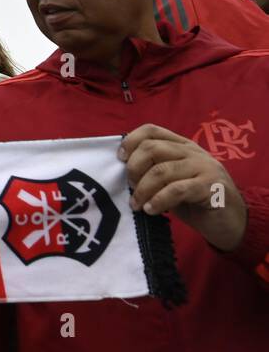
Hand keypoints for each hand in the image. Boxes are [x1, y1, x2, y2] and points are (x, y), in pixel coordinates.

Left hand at [120, 124, 247, 250]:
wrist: (231, 222)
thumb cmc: (195, 200)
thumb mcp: (171, 181)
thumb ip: (153, 170)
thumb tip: (122, 169)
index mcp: (182, 145)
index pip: (151, 130)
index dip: (131, 141)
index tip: (120, 159)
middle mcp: (193, 152)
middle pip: (152, 148)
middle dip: (134, 168)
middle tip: (129, 187)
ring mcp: (204, 168)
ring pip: (161, 170)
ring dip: (142, 189)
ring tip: (136, 204)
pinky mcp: (211, 187)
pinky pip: (177, 190)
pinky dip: (158, 200)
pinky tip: (150, 210)